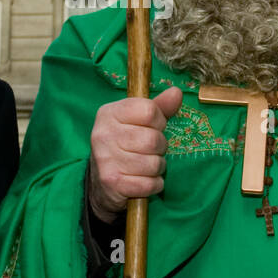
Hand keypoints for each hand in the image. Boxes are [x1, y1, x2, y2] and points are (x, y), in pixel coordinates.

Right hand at [87, 87, 183, 223]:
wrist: (102, 181)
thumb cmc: (125, 145)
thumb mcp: (138, 121)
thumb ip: (158, 107)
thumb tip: (176, 92)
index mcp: (109, 113)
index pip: (149, 110)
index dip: (159, 121)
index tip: (154, 127)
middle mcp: (103, 134)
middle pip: (153, 139)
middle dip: (160, 147)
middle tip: (151, 150)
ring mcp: (105, 159)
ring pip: (153, 163)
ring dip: (158, 167)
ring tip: (147, 165)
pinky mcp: (112, 182)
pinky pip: (149, 184)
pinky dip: (154, 184)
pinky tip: (144, 180)